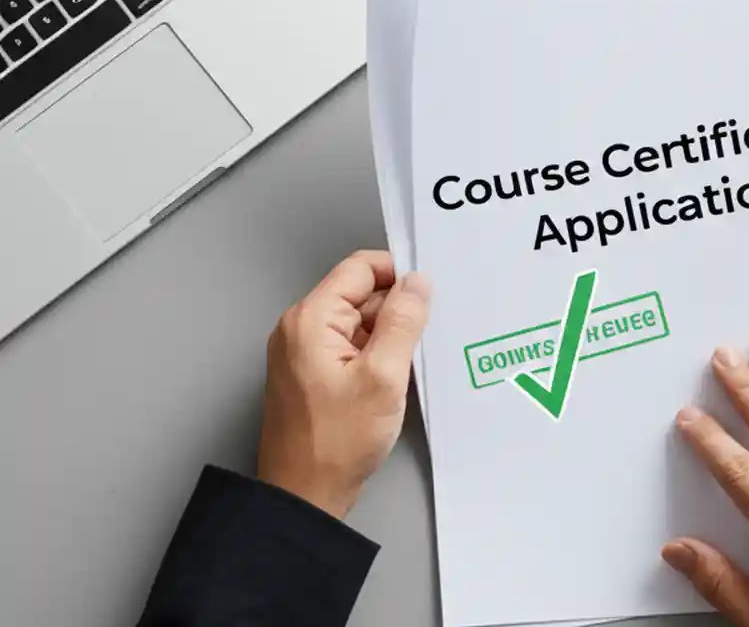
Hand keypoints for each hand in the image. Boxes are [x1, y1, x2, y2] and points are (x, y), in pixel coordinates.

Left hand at [258, 250, 430, 518]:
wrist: (304, 495)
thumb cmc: (336, 442)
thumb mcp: (383, 377)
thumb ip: (403, 322)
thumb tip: (418, 282)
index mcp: (311, 319)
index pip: (359, 268)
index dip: (398, 272)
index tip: (431, 291)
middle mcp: (301, 329)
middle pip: (360, 295)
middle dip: (398, 309)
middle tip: (429, 334)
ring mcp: (305, 352)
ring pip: (359, 323)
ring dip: (390, 335)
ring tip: (415, 360)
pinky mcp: (313, 375)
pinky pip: (352, 348)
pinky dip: (378, 356)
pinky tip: (398, 377)